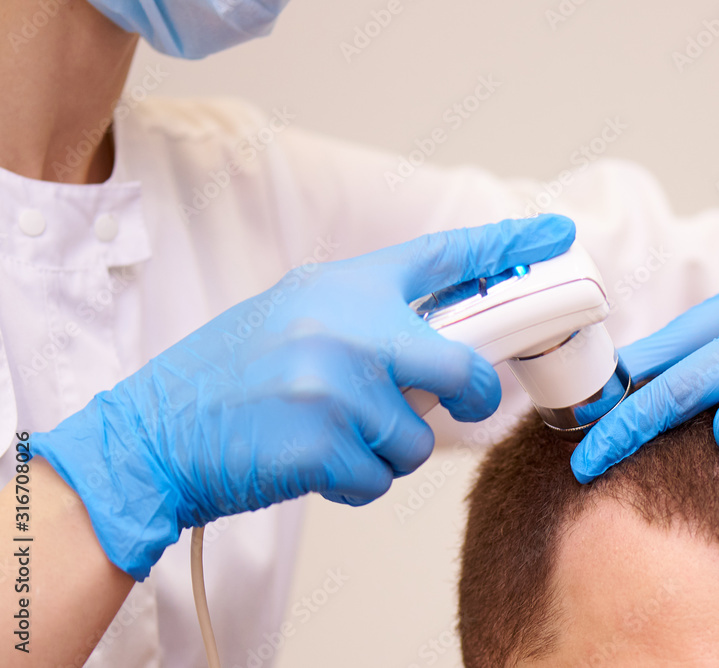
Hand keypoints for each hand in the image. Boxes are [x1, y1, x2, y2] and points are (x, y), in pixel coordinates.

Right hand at [34, 215, 575, 579]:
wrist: (154, 432)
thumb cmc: (228, 377)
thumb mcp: (296, 316)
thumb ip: (367, 320)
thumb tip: (442, 346)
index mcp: (342, 286)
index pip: (443, 258)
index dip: (506, 244)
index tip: (554, 233)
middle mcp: (346, 328)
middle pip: (462, 366)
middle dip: (472, 394)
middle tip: (467, 401)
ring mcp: (336, 386)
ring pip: (420, 438)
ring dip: (390, 448)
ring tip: (335, 434)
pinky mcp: (323, 445)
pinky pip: (382, 476)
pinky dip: (358, 479)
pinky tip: (315, 462)